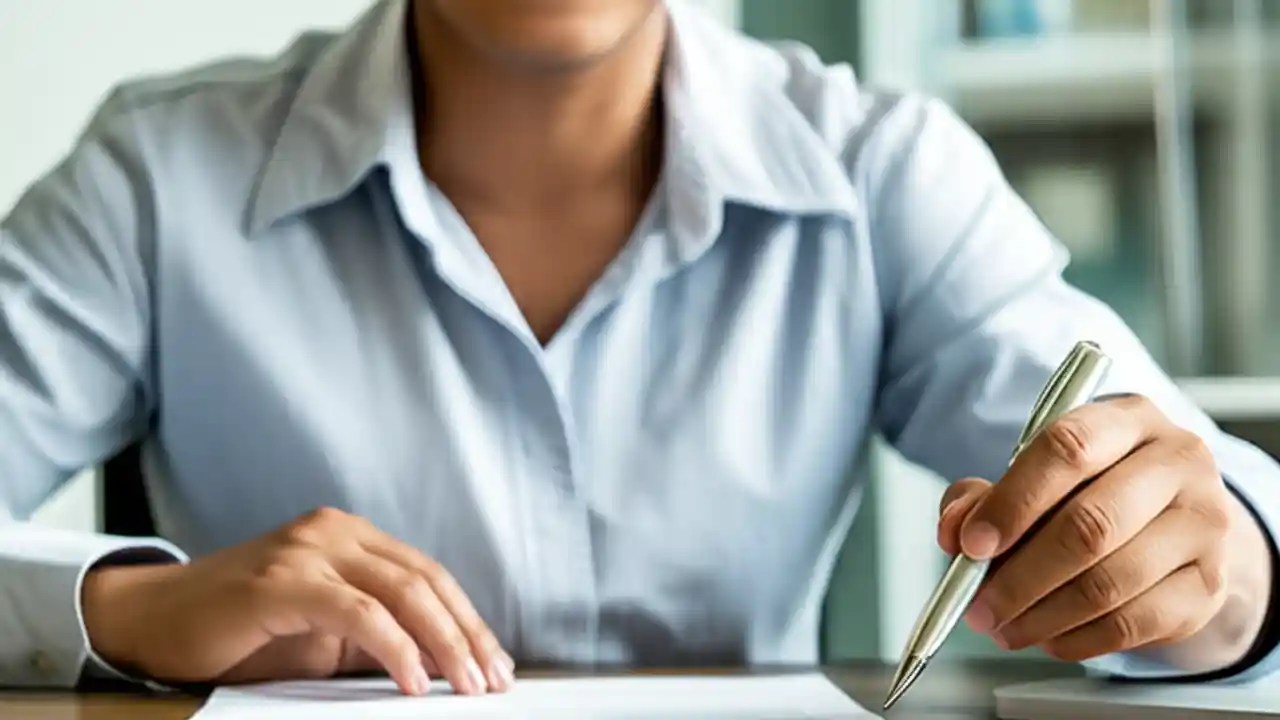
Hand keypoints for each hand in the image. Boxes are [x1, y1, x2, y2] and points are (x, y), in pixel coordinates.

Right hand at [82, 507, 515, 695]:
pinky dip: (394, 647)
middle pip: (424, 581)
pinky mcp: (282, 580)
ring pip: (401, 591)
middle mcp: (335, 531)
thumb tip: (441, 664)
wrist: (153, 621)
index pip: (427, 575)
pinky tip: (412, 680)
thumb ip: (376, 636)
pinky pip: (358, 612)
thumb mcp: (322, 634)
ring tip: (465, 685)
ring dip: (442, 643)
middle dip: (466, 634)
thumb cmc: (238, 630)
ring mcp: (308, 550)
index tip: (494, 662)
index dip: (467, 619)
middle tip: (492, 679)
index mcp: (350, 537)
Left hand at [936, 395, 1272, 669]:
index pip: (1068, 448)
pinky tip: (1048, 638)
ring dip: (1042, 616)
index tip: (971, 544)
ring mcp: (1203, 524)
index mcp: (1127, 419)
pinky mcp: (1209, 585)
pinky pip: (1134, 623)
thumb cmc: (1092, 491)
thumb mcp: (1036, 475)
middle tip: (977, 606)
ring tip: (1002, 628)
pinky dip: (1078, 638)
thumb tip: (955, 530)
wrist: (1177, 525)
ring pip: (1110, 582)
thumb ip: (983, 496)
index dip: (1013, 502)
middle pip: (1090, 525)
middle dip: (1020, 575)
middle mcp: (1177, 462)